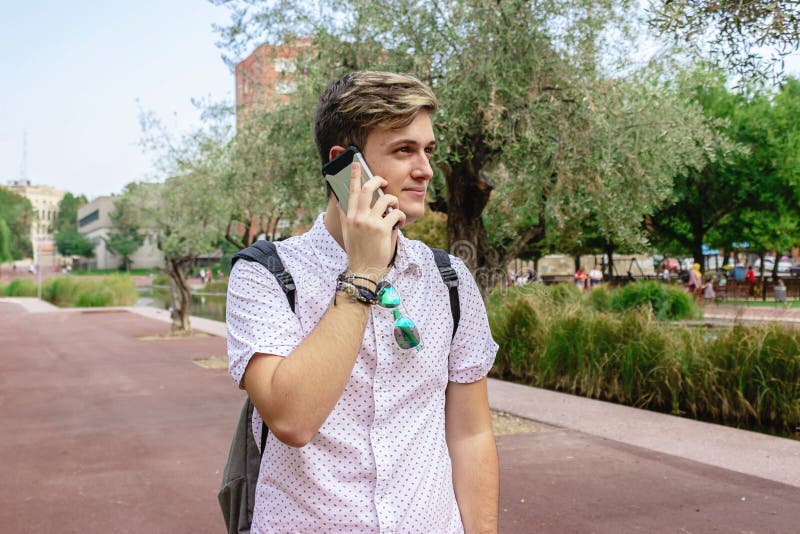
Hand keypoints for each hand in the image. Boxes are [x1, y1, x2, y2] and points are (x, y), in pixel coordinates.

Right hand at [339, 162, 405, 279]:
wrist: (363, 269)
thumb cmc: (358, 250)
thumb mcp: (348, 231)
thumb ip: (346, 215)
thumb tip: (340, 200)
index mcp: (350, 216)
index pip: (352, 191)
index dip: (355, 175)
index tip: (356, 163)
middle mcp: (359, 217)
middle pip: (369, 189)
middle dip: (378, 180)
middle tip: (384, 181)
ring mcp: (371, 223)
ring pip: (387, 199)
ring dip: (394, 201)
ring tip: (394, 209)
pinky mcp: (383, 229)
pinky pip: (396, 214)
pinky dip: (401, 217)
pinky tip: (400, 223)